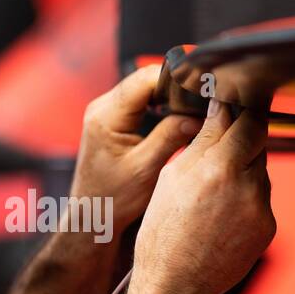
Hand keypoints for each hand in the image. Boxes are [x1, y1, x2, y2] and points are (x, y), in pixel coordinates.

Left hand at [68, 66, 200, 241]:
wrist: (93, 215)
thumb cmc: (112, 199)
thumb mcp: (146, 169)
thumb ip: (171, 137)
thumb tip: (197, 116)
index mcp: (105, 117)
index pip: (144, 79)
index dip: (175, 78)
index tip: (199, 87)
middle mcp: (101, 108)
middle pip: (144, 79)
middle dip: (174, 85)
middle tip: (200, 98)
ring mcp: (105, 112)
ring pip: (144, 87)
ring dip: (167, 94)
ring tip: (191, 106)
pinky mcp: (112, 119)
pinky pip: (140, 100)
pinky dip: (159, 103)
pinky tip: (175, 113)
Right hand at [132, 99, 275, 293]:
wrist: (176, 286)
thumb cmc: (163, 236)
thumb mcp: (172, 179)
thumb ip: (201, 142)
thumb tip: (217, 110)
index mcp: (218, 169)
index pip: (247, 118)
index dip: (246, 101)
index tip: (242, 90)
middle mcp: (246, 186)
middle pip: (256, 141)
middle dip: (241, 134)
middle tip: (222, 135)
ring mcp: (261, 208)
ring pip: (258, 169)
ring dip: (240, 168)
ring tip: (211, 190)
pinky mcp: (267, 226)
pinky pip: (259, 197)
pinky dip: (244, 196)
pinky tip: (220, 213)